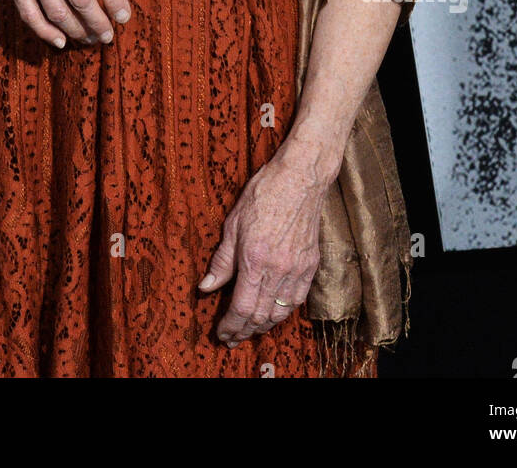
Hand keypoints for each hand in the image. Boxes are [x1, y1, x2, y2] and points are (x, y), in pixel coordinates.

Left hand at [197, 147, 333, 346]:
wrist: (300, 179)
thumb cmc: (263, 194)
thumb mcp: (233, 223)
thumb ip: (221, 261)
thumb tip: (206, 287)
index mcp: (255, 259)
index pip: (241, 307)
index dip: (230, 326)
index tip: (221, 333)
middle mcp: (278, 269)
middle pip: (261, 315)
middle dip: (244, 331)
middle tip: (232, 337)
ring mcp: (297, 269)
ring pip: (281, 312)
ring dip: (264, 325)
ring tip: (250, 329)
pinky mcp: (311, 265)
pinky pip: (297, 300)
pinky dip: (283, 311)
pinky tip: (273, 312)